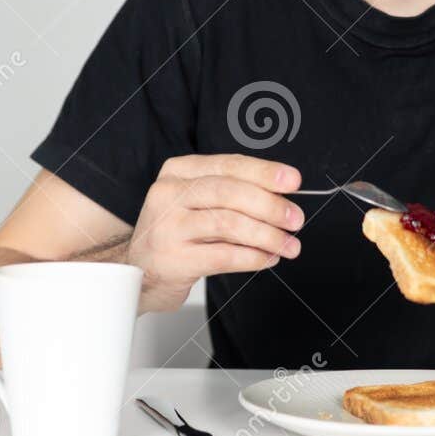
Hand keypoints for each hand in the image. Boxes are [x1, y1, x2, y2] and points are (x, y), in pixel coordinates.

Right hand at [129, 154, 304, 311]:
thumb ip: (233, 192)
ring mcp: (167, 226)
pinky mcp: (173, 259)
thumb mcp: (197, 201)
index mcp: (179, 171)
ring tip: (288, 245)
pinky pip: (223, 256)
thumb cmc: (178, 232)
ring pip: (228, 224)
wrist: (139, 270)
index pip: (228, 165)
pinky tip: (268, 259)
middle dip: (270, 205)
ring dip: (267, 235)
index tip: (293, 181)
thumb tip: (283, 194)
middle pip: (229, 192)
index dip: (264, 172)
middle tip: (295, 218)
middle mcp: (169, 193)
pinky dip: (252, 258)